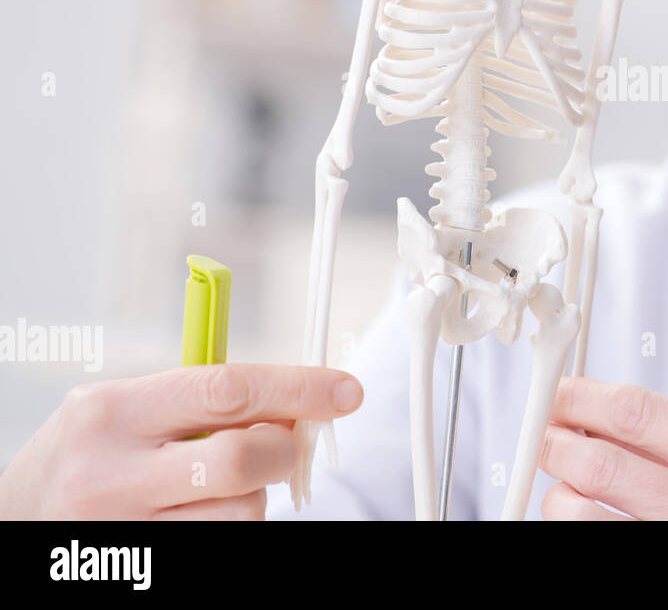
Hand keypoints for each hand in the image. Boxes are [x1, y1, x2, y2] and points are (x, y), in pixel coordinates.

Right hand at [0, 364, 362, 519]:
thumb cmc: (90, 452)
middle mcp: (110, 473)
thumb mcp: (126, 406)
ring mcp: (121, 531)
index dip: (298, 388)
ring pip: (242, 513)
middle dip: (284, 447)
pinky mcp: (141, 570)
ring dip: (258, 494)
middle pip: (241, 459)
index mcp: (112, 410)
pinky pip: (225, 545)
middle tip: (287, 442)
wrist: (17, 519)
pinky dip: (234, 525)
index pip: (228, 390)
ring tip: (224, 483)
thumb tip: (299, 404)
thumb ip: (205, 399)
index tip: (345, 390)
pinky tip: (207, 511)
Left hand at [539, 377, 667, 519]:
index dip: (581, 398)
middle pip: (600, 463)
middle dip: (555, 443)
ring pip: (582, 517)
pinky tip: (586, 517)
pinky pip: (601, 551)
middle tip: (545, 434)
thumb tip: (597, 415)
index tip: (559, 394)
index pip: (634, 412)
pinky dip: (581, 528)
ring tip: (567, 484)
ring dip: (559, 495)